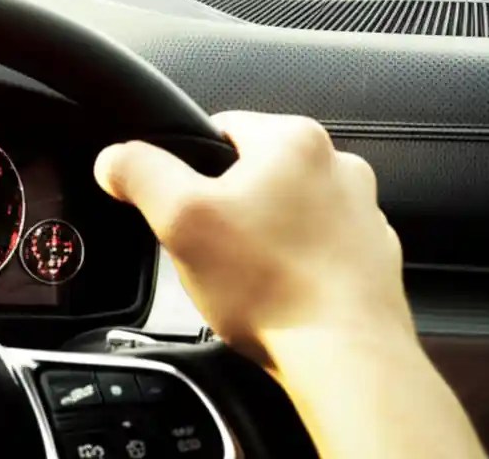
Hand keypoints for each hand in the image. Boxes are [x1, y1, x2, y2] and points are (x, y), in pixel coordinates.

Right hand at [94, 111, 413, 364]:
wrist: (345, 359)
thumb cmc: (272, 288)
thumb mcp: (179, 219)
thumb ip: (139, 173)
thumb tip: (115, 159)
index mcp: (294, 140)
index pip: (219, 129)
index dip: (188, 169)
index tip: (185, 209)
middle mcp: (340, 166)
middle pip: (253, 173)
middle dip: (227, 208)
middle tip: (214, 249)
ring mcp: (363, 212)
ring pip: (286, 212)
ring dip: (264, 237)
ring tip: (249, 278)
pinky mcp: (372, 255)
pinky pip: (317, 248)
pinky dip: (296, 265)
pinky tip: (281, 293)